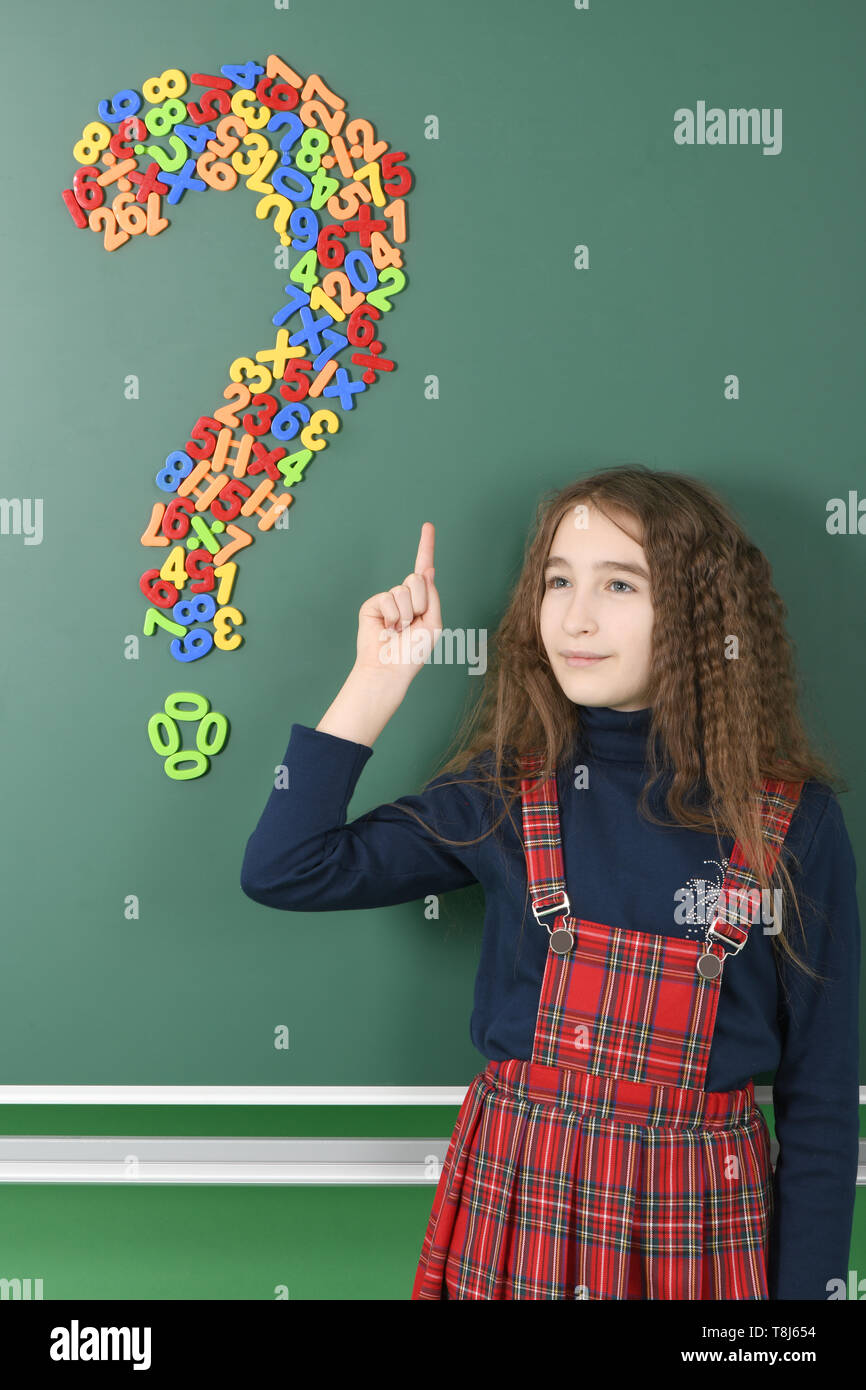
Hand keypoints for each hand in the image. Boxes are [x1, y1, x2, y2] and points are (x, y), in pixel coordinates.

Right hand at [355, 522, 441, 682]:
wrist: (390, 669)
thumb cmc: (413, 652)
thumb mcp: (433, 624)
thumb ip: (433, 597)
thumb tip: (426, 570)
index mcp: (421, 599)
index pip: (423, 568)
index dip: (426, 546)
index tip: (428, 525)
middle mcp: (404, 596)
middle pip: (417, 578)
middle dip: (420, 602)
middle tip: (412, 623)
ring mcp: (387, 599)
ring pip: (404, 590)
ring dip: (407, 614)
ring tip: (398, 630)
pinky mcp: (372, 604)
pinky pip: (388, 598)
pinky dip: (393, 616)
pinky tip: (387, 629)